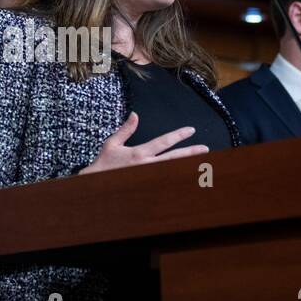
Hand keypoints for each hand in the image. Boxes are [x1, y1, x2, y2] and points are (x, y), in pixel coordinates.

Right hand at [79, 112, 208, 174]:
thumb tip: (135, 115)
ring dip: (186, 166)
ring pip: (172, 170)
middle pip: (174, 158)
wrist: (95, 184)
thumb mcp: (112, 143)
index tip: (190, 130)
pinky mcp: (146, 185)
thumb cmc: (103, 163)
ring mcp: (148, 177)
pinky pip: (164, 181)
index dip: (178, 135)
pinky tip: (185, 175)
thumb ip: (126, 129)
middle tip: (205, 149)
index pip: (163, 142)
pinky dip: (176, 178)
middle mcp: (147, 166)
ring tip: (202, 163)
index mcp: (139, 153)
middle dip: (190, 153)